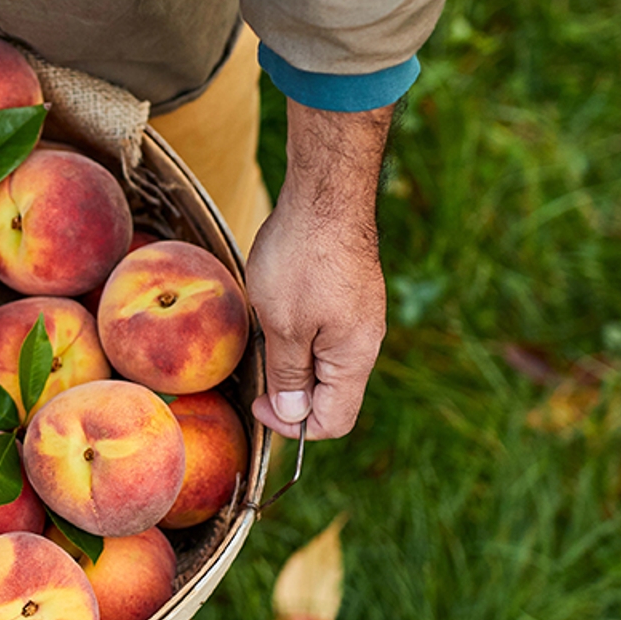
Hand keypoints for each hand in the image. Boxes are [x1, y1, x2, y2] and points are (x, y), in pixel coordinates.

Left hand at [245, 100, 390, 439]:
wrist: (326, 195)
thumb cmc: (302, 258)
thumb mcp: (283, 325)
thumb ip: (288, 375)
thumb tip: (293, 416)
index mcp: (354, 358)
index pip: (333, 421)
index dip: (292, 425)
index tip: (259, 404)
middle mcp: (365, 342)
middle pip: (331, 395)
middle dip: (292, 395)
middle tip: (255, 372)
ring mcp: (360, 317)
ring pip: (325, 363)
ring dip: (292, 362)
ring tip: (263, 336)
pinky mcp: (349, 295)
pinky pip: (325, 334)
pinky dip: (299, 336)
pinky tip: (275, 312)